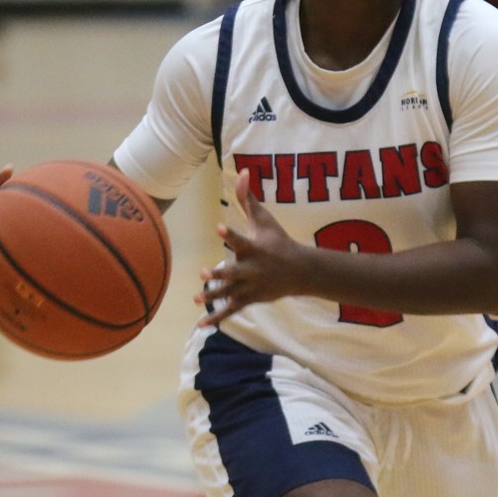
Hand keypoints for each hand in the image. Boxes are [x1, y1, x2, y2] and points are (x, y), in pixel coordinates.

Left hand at [196, 168, 309, 327]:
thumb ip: (248, 198)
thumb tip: (241, 171)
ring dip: (214, 296)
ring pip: (229, 293)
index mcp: (254, 248)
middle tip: (204, 273)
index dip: (229, 233)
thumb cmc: (278, 241)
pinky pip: (231, 310)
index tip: (218, 227)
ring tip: (196, 298)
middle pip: (233, 271)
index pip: (240, 239)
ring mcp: (250, 286)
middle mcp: (251, 269)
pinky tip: (200, 326)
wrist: (300, 272)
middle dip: (220, 273)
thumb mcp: (265, 219)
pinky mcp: (249, 299)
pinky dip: (216, 318)